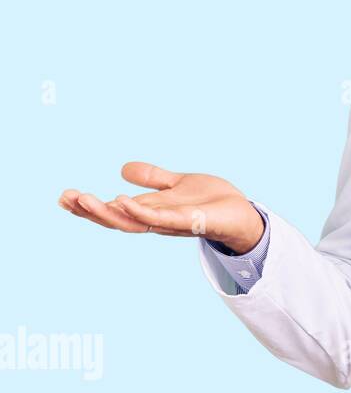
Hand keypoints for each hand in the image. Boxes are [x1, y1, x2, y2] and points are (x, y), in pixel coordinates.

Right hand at [58, 162, 264, 253]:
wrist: (244, 214)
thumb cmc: (212, 202)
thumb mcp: (177, 184)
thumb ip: (153, 178)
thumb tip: (122, 168)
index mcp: (150, 211)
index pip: (114, 211)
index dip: (89, 206)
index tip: (64, 196)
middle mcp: (156, 221)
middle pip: (116, 219)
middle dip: (89, 211)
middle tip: (65, 198)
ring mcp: (171, 223)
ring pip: (132, 222)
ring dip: (107, 212)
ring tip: (85, 200)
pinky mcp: (189, 222)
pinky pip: (160, 220)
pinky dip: (140, 212)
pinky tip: (123, 200)